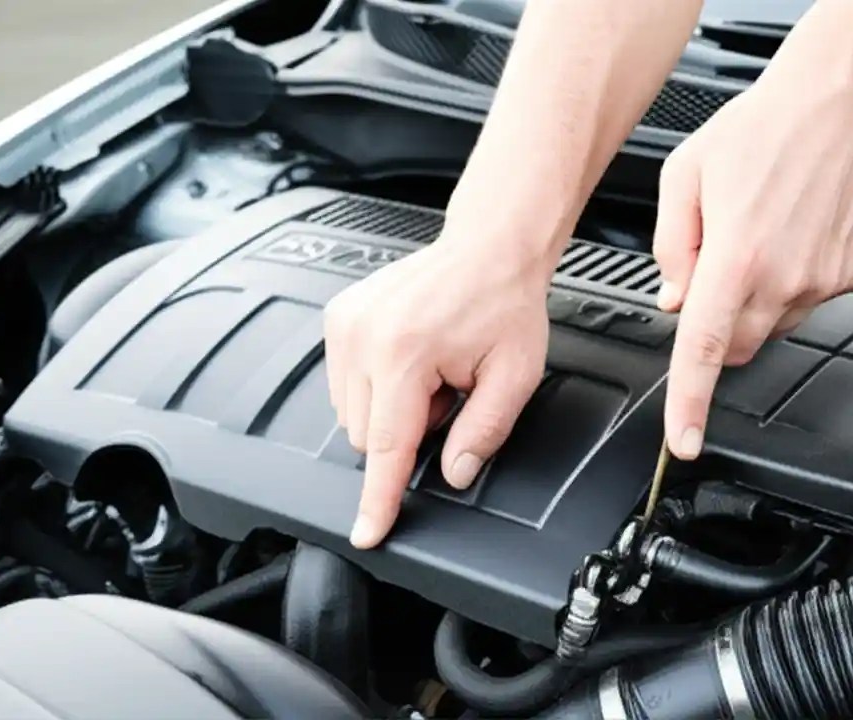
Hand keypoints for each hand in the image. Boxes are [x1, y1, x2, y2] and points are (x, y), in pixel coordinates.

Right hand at [324, 233, 550, 548]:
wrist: (489, 249)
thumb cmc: (505, 303)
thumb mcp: (514, 376)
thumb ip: (484, 432)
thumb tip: (456, 473)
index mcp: (406, 354)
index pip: (389, 447)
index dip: (380, 498)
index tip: (367, 531)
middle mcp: (364, 337)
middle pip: (368, 436)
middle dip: (409, 431)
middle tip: (449, 393)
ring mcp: (345, 324)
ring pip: (352, 414)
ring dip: (392, 409)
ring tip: (432, 373)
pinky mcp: (338, 317)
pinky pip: (345, 384)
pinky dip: (378, 386)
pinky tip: (412, 360)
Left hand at [652, 81, 852, 459]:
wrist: (842, 100)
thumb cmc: (763, 128)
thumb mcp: (686, 176)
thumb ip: (671, 248)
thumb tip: (675, 302)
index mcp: (735, 257)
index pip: (703, 350)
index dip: (690, 404)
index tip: (684, 442)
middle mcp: (784, 278)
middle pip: (737, 346)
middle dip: (718, 327)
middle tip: (719, 268)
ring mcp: (825, 281)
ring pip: (775, 325)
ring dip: (758, 300)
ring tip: (764, 233)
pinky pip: (812, 300)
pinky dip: (795, 280)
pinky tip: (796, 231)